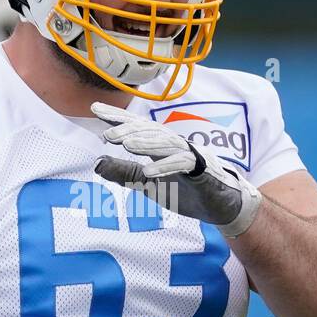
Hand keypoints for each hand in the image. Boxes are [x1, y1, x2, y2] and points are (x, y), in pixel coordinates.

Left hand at [90, 102, 261, 236]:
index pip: (137, 128)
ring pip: (167, 144)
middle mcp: (176, 145)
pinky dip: (166, 167)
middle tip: (107, 133)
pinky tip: (148, 171)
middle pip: (151, 131)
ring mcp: (191, 155)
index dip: (117, 117)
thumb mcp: (148, 184)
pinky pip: (184, 164)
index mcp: (161, 146)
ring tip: (125, 144)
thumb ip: (124, 173)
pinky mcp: (203, 170)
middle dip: (130, 129)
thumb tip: (96, 163)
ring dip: (146, 143)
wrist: (222, 207)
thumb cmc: (187, 191)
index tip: (94, 109)